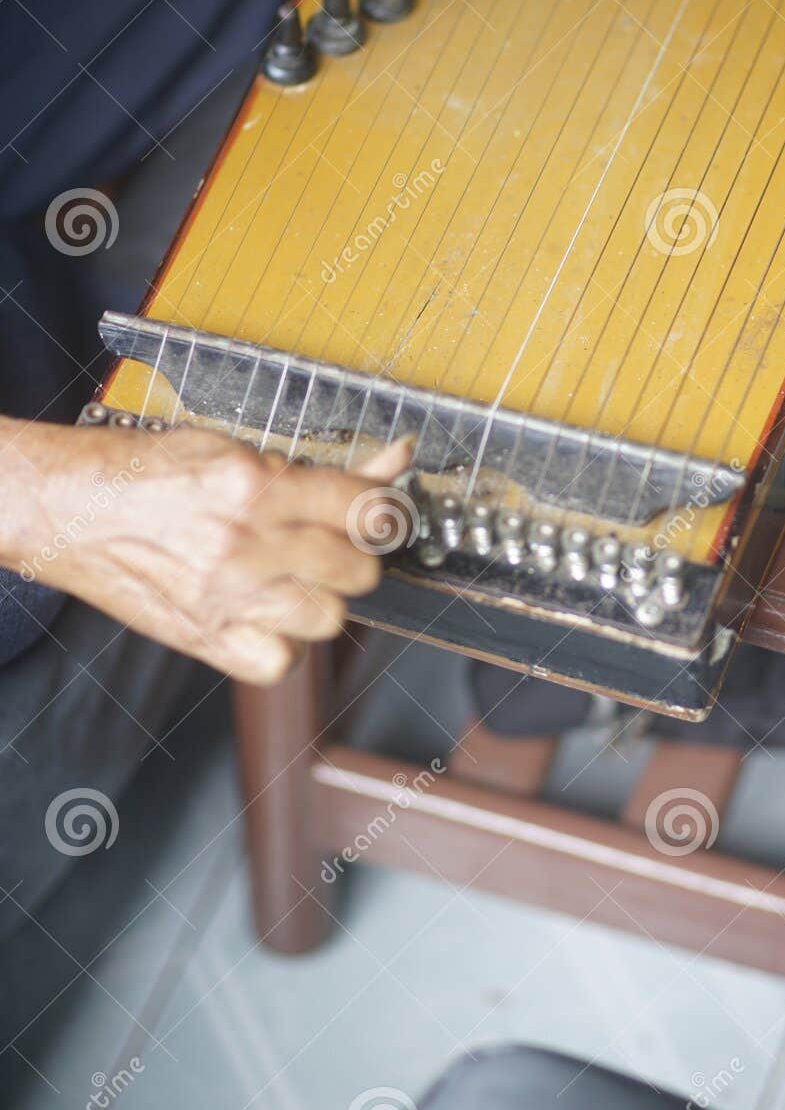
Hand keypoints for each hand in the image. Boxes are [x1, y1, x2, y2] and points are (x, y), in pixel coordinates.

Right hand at [0, 418, 411, 683]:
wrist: (66, 509)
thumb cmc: (142, 472)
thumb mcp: (229, 447)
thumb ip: (312, 466)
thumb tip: (393, 461)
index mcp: (253, 485)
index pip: (363, 507)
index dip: (386, 511)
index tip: (384, 513)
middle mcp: (244, 544)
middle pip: (356, 570)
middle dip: (354, 557)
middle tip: (330, 545)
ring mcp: (224, 597)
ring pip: (328, 619)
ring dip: (320, 600)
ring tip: (290, 578)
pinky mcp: (203, 638)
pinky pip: (281, 662)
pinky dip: (283, 645)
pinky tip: (265, 616)